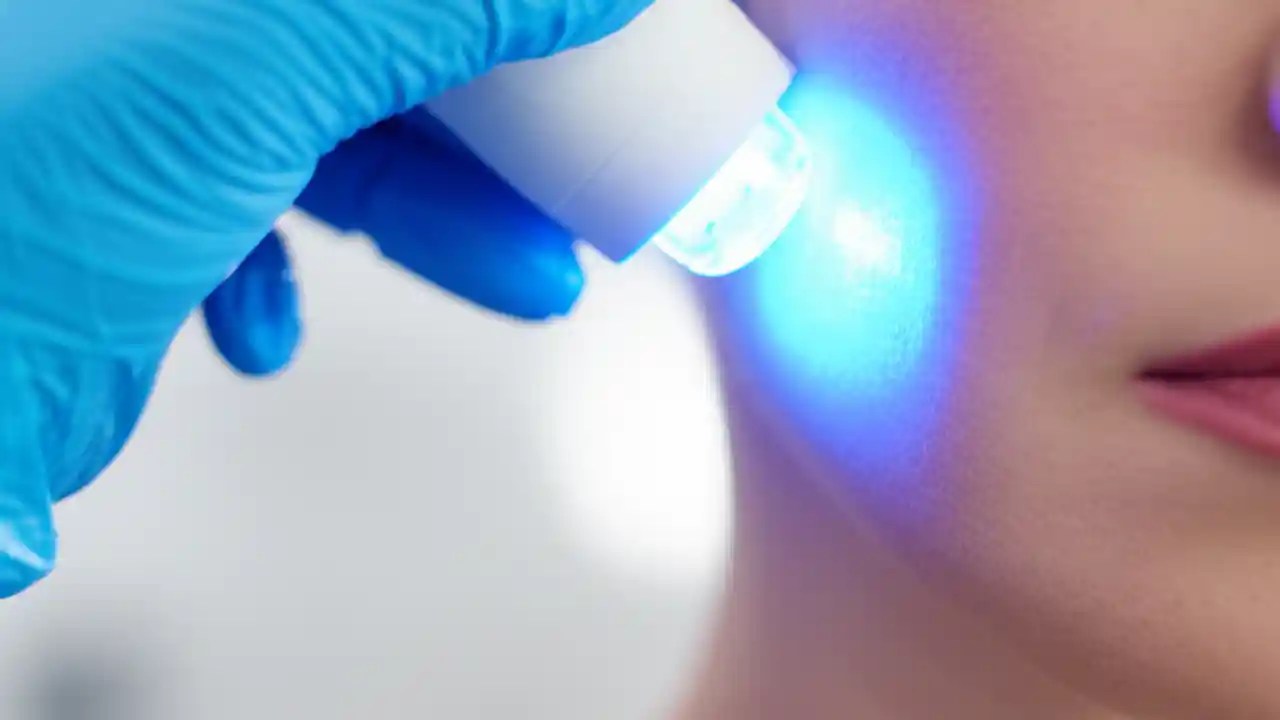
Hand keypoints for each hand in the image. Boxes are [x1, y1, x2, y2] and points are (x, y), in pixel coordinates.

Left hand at [0, 0, 650, 596]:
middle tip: (592, 165)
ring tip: (533, 276)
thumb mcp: (258, 56)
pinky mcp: (142, 207)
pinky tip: (267, 328)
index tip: (602, 29)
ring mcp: (153, 100)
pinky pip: (261, 216)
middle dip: (500, 116)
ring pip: (345, 133)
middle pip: (384, 35)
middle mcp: (166, 16)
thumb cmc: (18, 181)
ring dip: (442, 218)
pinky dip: (290, 277)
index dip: (501, 8)